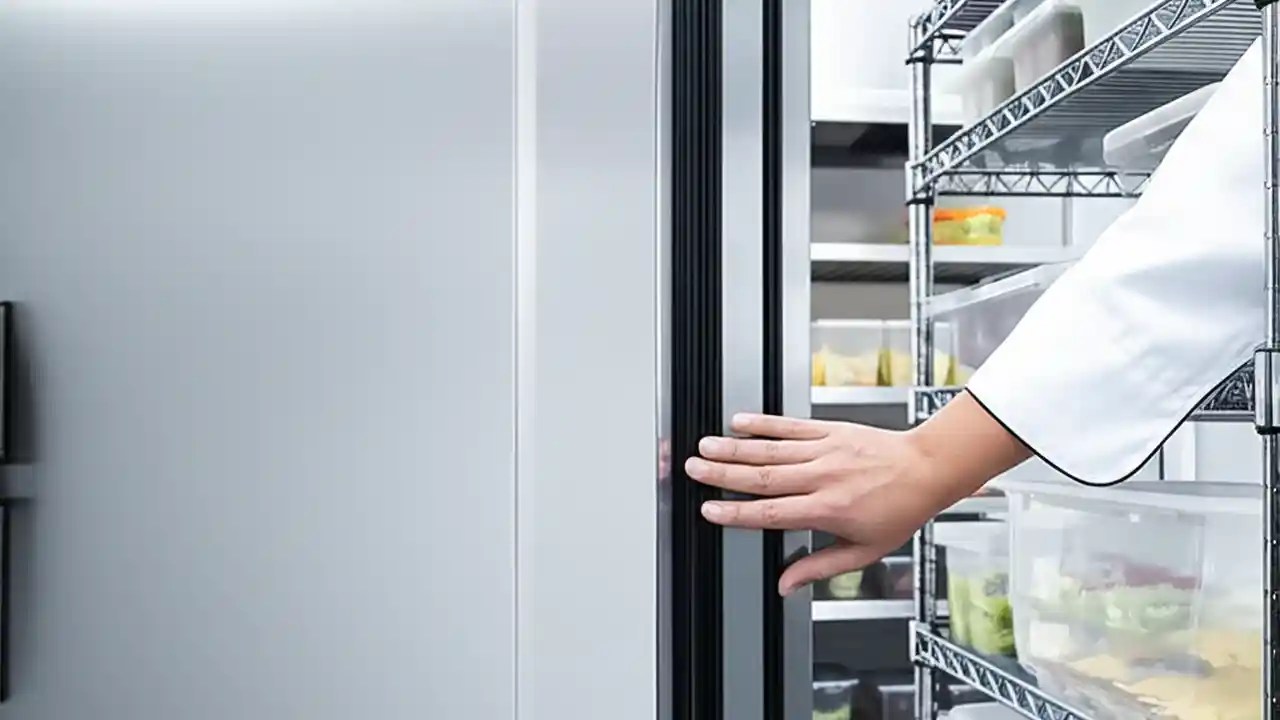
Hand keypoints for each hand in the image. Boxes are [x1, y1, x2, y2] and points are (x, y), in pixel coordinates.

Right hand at [685, 414, 961, 595]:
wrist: (928, 468)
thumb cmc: (900, 510)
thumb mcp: (864, 551)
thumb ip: (820, 566)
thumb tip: (787, 584)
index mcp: (828, 510)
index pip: (772, 513)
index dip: (737, 512)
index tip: (710, 509)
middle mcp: (823, 477)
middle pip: (762, 476)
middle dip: (723, 473)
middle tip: (694, 470)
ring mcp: (825, 451)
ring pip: (771, 449)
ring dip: (735, 447)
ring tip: (705, 446)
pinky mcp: (831, 430)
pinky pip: (791, 426)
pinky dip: (764, 423)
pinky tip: (740, 421)